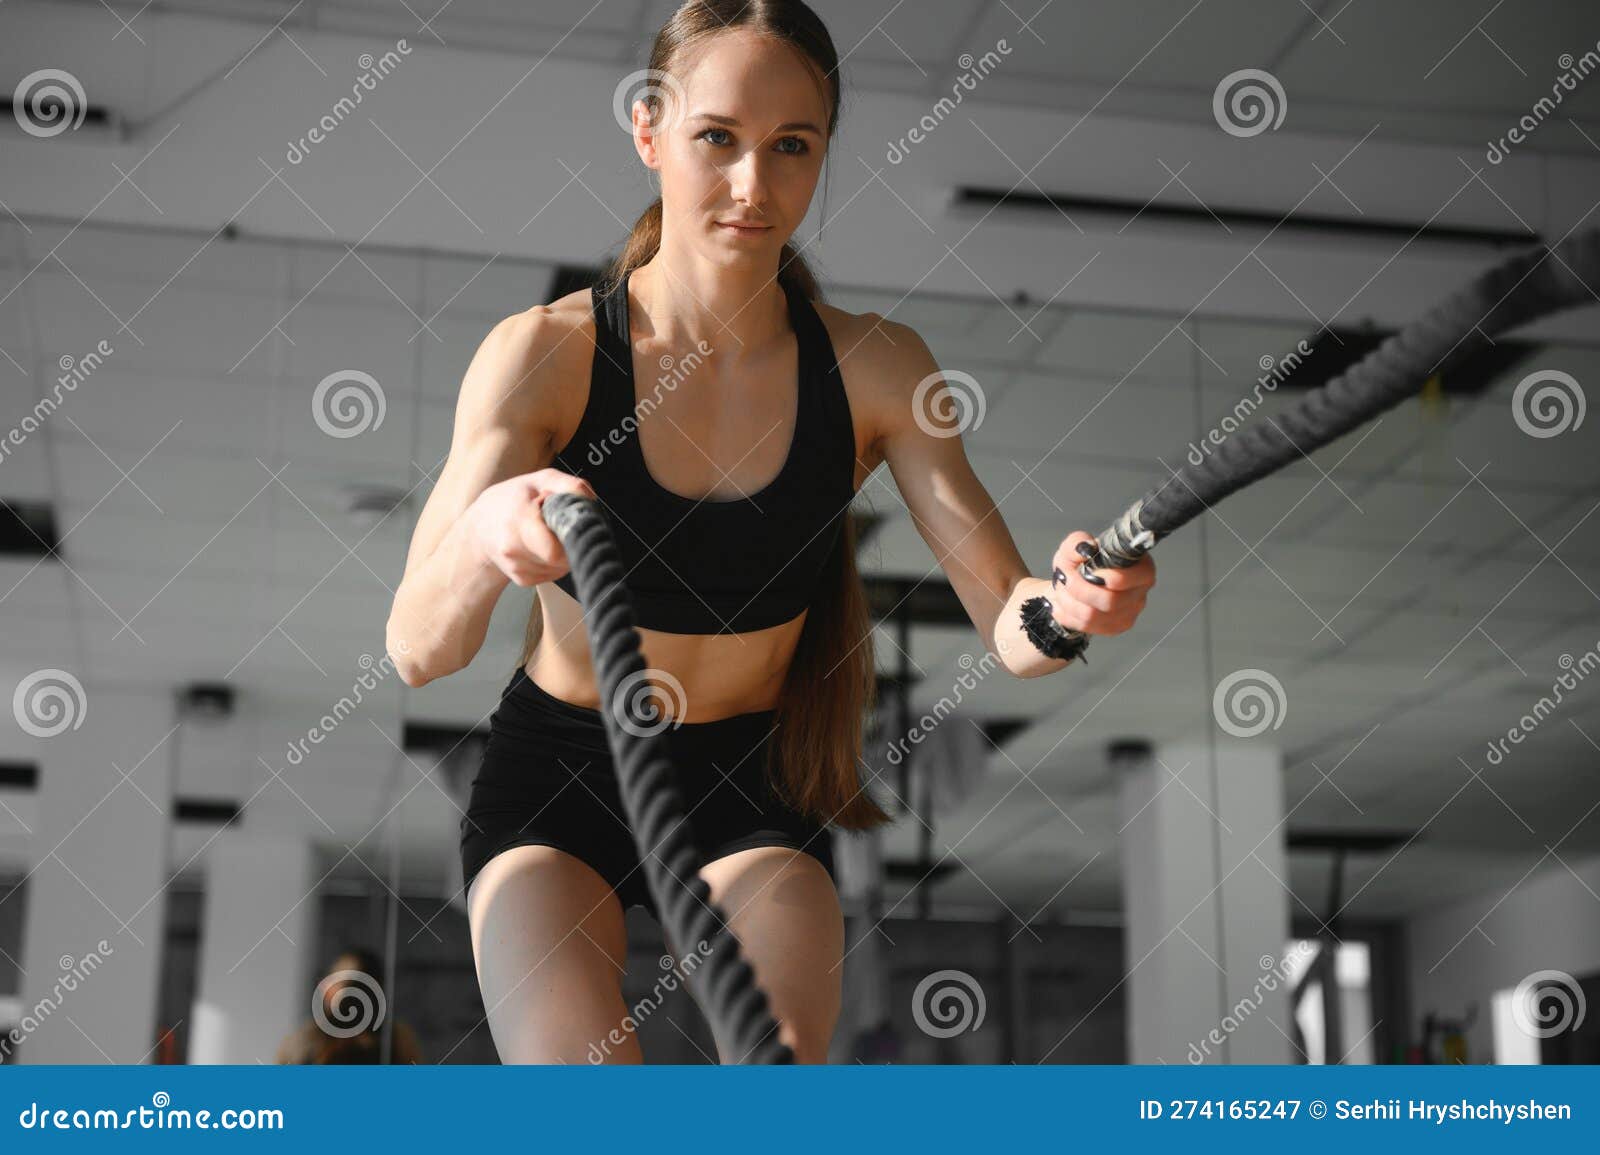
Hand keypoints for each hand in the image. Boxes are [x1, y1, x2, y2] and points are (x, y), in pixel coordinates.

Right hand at [465, 468, 596, 586]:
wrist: (480, 526)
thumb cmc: (513, 499)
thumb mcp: (541, 480)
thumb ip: (569, 486)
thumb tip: (591, 501)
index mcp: (519, 521)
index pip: (555, 550)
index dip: (571, 537)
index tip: (570, 523)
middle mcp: (513, 549)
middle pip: (562, 560)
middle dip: (569, 543)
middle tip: (559, 526)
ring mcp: (516, 568)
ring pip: (562, 568)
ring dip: (564, 552)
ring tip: (547, 533)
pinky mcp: (522, 580)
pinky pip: (554, 574)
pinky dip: (555, 562)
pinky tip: (542, 546)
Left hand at [1045, 530, 1155, 635]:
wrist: (1074, 585)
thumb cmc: (1082, 564)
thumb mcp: (1074, 547)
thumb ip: (1077, 542)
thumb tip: (1085, 549)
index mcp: (1140, 567)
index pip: (1123, 579)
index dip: (1100, 576)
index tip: (1086, 569)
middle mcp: (1140, 592)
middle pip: (1109, 601)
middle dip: (1078, 589)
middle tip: (1065, 578)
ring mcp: (1130, 613)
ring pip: (1093, 615)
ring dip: (1069, 601)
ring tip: (1061, 589)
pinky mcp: (1116, 627)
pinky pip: (1086, 626)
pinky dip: (1068, 614)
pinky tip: (1063, 603)